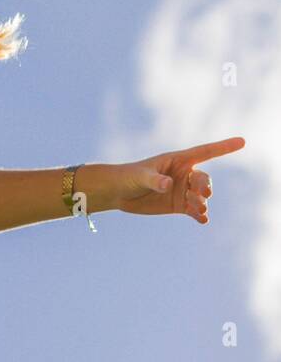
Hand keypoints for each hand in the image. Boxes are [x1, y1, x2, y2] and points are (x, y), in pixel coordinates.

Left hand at [103, 136, 244, 223]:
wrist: (118, 193)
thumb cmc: (128, 177)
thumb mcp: (140, 177)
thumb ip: (154, 180)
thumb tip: (169, 185)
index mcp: (177, 160)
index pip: (205, 152)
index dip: (223, 147)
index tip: (242, 142)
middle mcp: (184, 174)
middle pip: (203, 179)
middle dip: (205, 185)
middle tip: (203, 193)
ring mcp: (183, 190)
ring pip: (201, 196)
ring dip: (202, 202)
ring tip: (198, 208)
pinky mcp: (179, 205)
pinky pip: (195, 210)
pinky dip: (200, 214)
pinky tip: (202, 220)